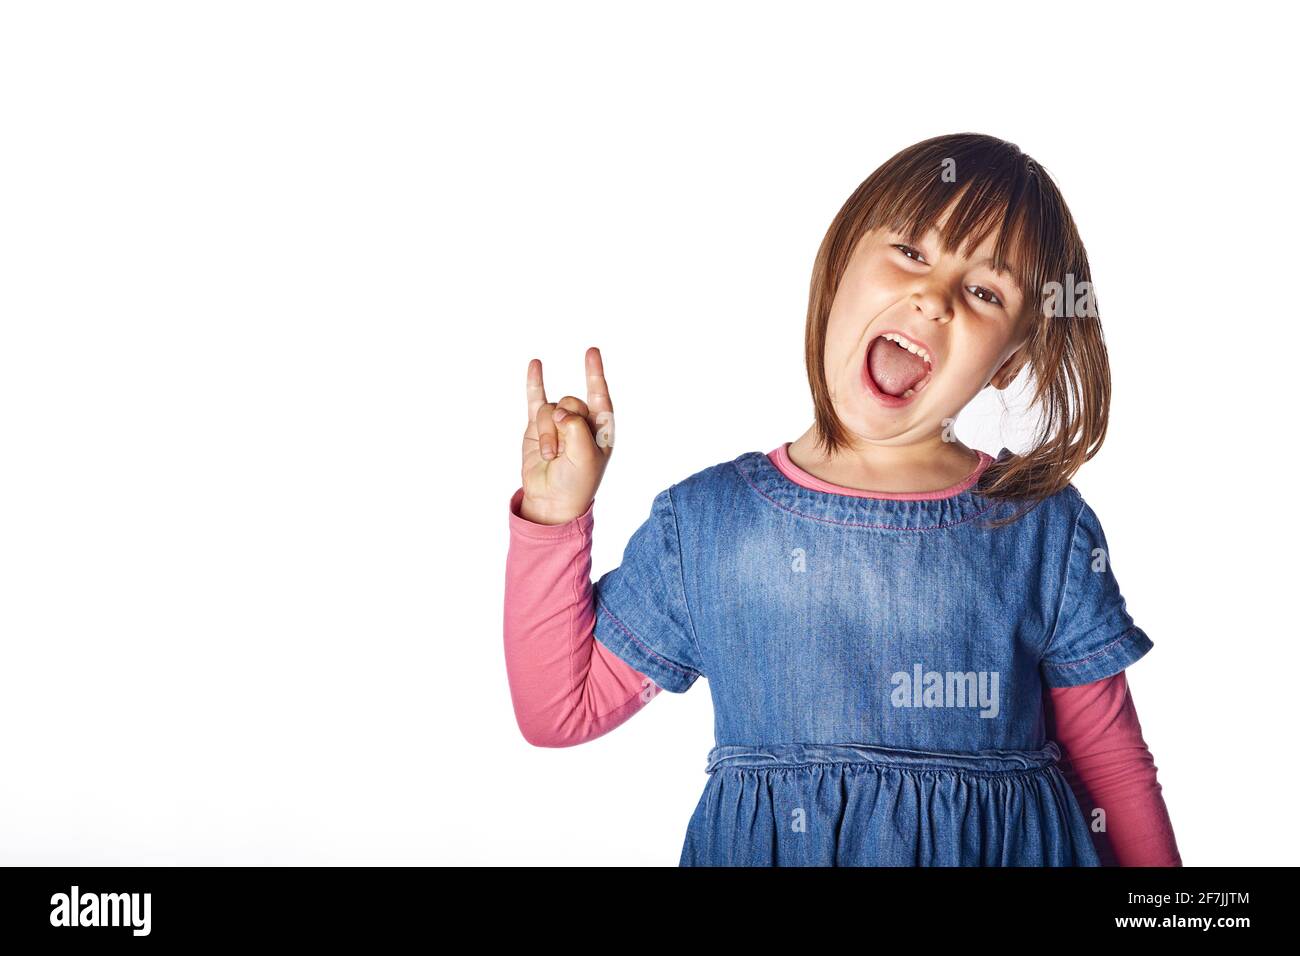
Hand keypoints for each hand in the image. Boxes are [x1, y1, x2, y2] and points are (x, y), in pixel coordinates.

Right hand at [519, 347, 614, 523]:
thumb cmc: (576, 482)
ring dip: (548, 434)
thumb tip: (559, 410)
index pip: (599, 396)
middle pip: (571, 402)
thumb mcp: (586, 457)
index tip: (591, 352)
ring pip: (549, 410)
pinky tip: (536, 364)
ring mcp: (557, 423)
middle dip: (563, 423)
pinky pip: (536, 399)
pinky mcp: (537, 427)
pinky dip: (535, 382)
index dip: (595, 374)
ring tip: (551, 456)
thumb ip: (576, 427)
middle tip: (561, 450)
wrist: (551, 500)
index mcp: (600, 429)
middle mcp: (579, 422)